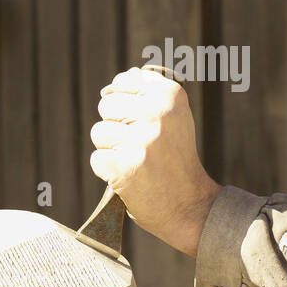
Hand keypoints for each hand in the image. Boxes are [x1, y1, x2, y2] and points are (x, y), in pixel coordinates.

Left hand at [89, 67, 221, 257]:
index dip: (126, 103)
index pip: (123, 81)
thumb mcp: (174, 118)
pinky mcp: (126, 168)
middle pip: (106, 105)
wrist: (190, 204)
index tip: (143, 121)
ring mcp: (142, 142)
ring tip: (136, 161)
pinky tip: (129, 176)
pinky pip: (97, 159)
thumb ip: (147, 94)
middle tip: (141, 145)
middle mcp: (158, 114)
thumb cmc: (175, 158)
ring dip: (111, 149)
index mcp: (171, 95)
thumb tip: (117, 81)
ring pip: (99, 133)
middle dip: (116, 125)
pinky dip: (108, 171)